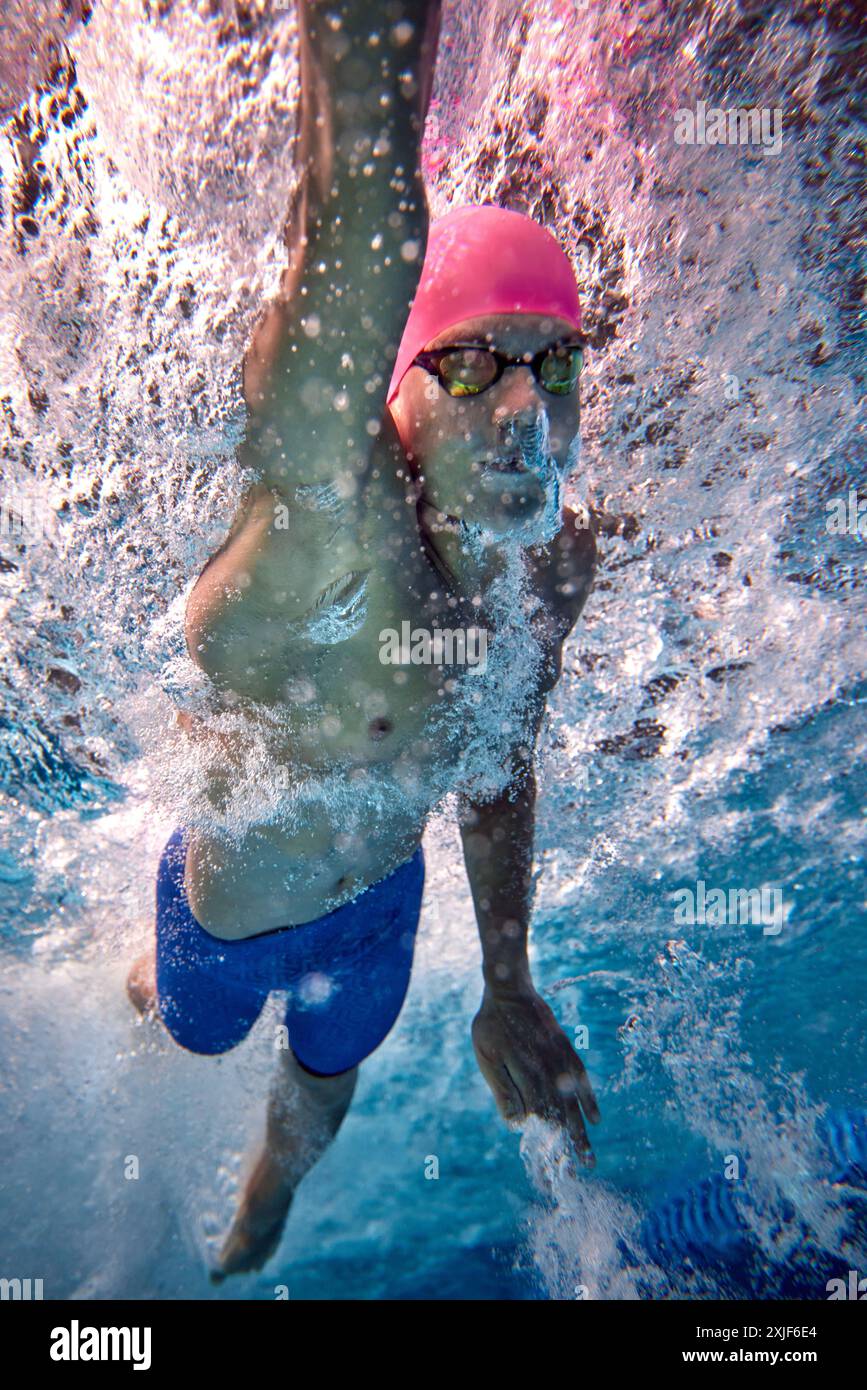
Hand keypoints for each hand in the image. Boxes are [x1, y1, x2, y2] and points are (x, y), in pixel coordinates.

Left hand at [471, 984, 600, 1166]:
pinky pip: (582, 1078)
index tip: (552, 1168)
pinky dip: (589, 1098)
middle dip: (570, 1145)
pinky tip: (596, 1118)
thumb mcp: (488, 1058)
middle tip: (581, 1170)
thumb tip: (517, 1125)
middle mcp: (547, 1071)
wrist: (509, 989)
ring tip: (589, 1156)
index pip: (539, 1119)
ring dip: (581, 1130)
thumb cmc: (492, 1025)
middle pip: (561, 1115)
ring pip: (573, 1102)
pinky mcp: (566, 1050)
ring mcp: (560, 1060)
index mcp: (526, 1076)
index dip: (546, 1143)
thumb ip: (503, 1091)